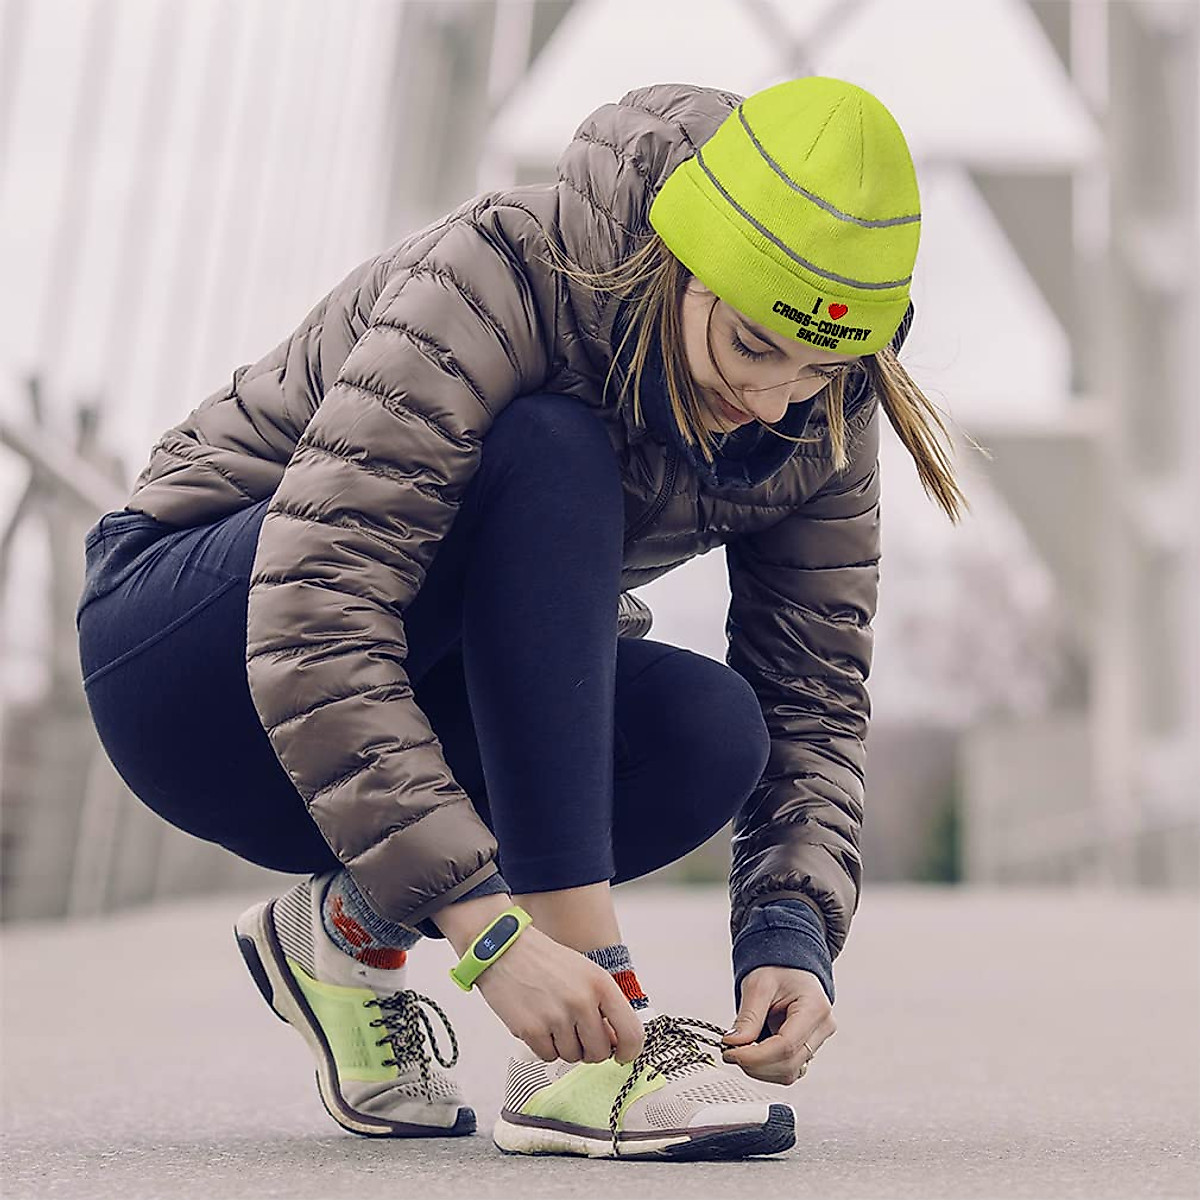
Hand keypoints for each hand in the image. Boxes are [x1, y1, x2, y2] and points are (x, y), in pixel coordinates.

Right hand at [431, 890, 643, 1065]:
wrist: (505, 949)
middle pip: (600, 1052)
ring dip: (564, 1046)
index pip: (631, 1032)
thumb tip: (614, 1043)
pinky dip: (544, 1046)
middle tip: (577, 1033)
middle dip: (590, 1050)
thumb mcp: (585, 973)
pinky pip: (548, 1056)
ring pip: (573, 1057)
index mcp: (601, 985)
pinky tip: (538, 1023)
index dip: (630, 1051)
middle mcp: (582, 1001)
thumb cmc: (545, 961)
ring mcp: (557, 1017)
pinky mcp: (532, 1030)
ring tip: (553, 1019)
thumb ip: (604, 1005)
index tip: (622, 1055)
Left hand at [720, 966, 835, 1084]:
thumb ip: (748, 1017)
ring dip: (760, 1069)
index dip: (756, 1056)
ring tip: (740, 1050)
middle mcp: (822, 1028)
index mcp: (815, 1007)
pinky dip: (766, 1068)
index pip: (786, 1045)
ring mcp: (817, 1041)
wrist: (790, 966)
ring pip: (789, 1073)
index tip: (730, 1052)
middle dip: (755, 1064)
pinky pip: (788, 1070)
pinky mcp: (807, 1049)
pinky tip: (753, 1053)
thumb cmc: (778, 968)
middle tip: (729, 1053)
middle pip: (789, 1064)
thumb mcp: (758, 985)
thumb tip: (733, 1044)